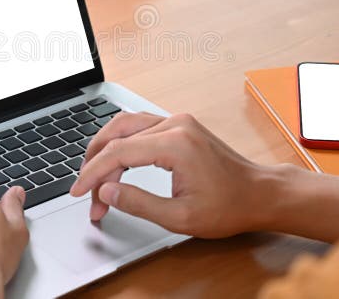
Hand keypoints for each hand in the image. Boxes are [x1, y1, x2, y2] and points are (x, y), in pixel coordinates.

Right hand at [69, 112, 270, 238]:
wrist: (259, 193)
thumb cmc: (228, 206)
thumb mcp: (180, 217)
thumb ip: (138, 203)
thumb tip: (106, 192)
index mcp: (176, 144)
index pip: (118, 152)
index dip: (93, 173)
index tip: (79, 192)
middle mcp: (175, 124)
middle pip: (117, 133)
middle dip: (95, 162)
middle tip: (85, 191)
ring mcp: (178, 121)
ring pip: (126, 125)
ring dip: (106, 150)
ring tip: (93, 177)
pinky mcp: (179, 125)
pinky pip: (140, 127)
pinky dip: (122, 143)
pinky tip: (113, 162)